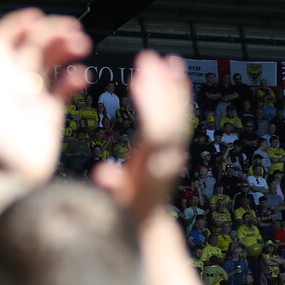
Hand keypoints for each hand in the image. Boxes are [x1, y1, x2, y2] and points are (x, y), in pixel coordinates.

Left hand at [0, 9, 91, 184]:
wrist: (13, 182)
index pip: (2, 42)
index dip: (16, 25)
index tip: (37, 16)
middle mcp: (13, 84)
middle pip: (31, 46)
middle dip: (51, 32)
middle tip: (73, 30)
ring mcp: (32, 96)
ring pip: (50, 61)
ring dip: (66, 49)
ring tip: (82, 45)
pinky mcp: (50, 111)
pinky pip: (64, 86)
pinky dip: (75, 77)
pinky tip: (82, 78)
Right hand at [91, 51, 193, 214]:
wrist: (149, 225)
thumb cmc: (126, 216)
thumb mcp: (115, 208)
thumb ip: (112, 190)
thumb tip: (105, 174)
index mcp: (152, 168)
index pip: (155, 131)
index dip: (149, 105)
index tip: (137, 80)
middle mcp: (168, 157)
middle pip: (169, 117)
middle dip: (160, 86)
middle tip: (149, 58)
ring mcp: (174, 152)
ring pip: (178, 115)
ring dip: (173, 86)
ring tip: (168, 59)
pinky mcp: (173, 148)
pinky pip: (178, 118)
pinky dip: (176, 96)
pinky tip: (173, 77)